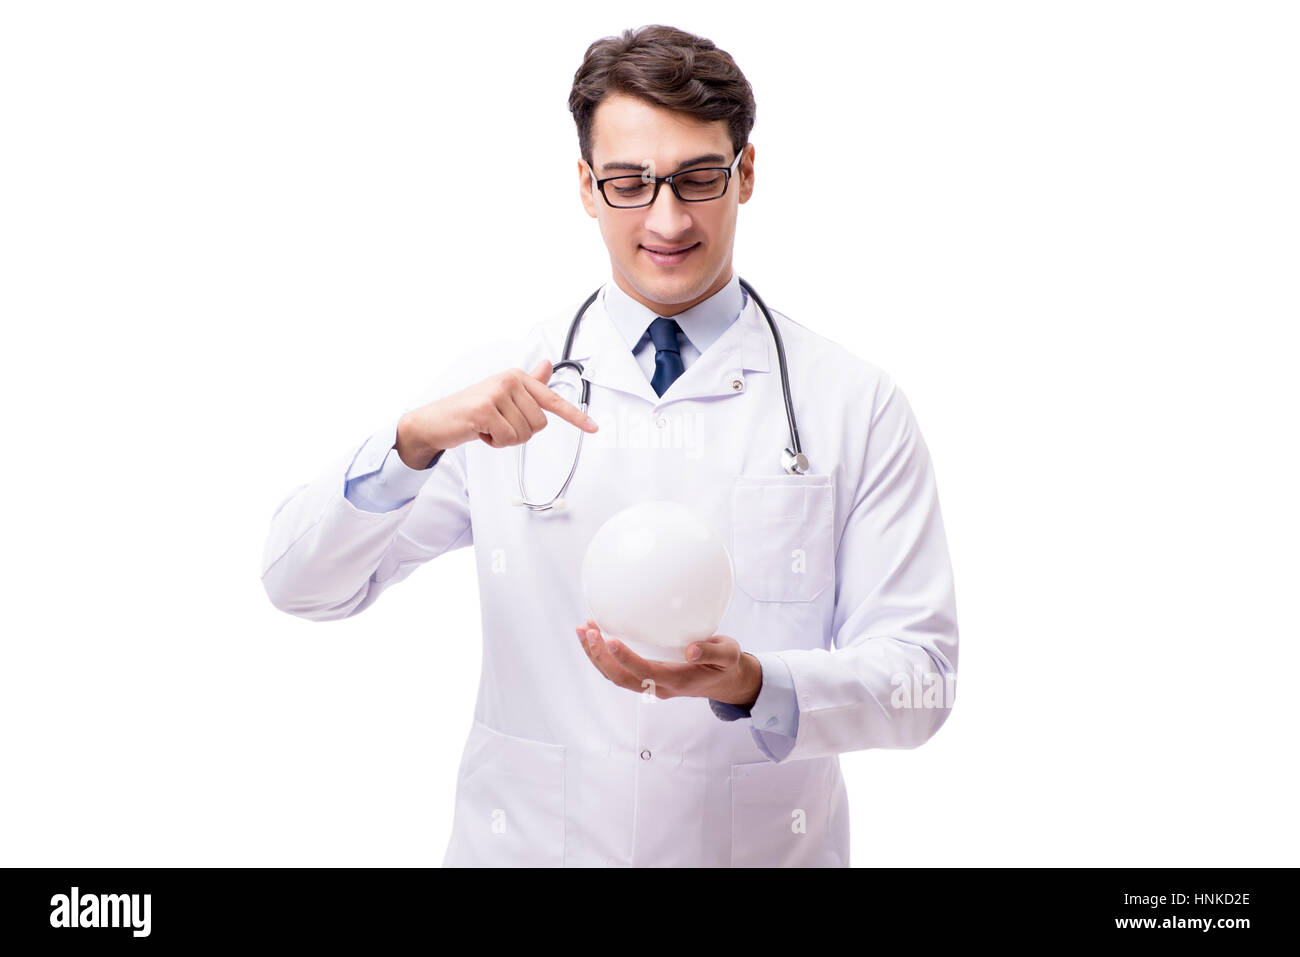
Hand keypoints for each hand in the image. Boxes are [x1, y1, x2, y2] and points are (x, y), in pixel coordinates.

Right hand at [394, 359, 597, 467]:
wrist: (436, 421)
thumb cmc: (471, 410)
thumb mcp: (503, 396)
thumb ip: (528, 384)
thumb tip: (547, 365)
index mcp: (517, 377)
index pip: (552, 399)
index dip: (575, 416)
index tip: (594, 428)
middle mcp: (509, 380)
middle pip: (539, 424)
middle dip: (520, 433)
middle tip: (498, 425)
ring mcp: (497, 394)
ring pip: (524, 434)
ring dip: (506, 439)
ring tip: (488, 428)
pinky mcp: (485, 410)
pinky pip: (508, 439)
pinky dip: (495, 443)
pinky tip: (481, 432)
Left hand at [575, 619, 762, 708]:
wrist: (725, 683)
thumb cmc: (726, 665)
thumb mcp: (729, 655)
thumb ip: (713, 652)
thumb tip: (691, 649)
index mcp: (677, 680)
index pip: (645, 672)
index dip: (625, 658)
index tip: (610, 639)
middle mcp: (659, 686)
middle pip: (620, 677)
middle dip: (600, 657)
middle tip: (587, 630)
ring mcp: (650, 683)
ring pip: (615, 675)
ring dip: (596, 655)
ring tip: (583, 629)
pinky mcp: (646, 677)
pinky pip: (619, 670)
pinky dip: (603, 654)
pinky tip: (597, 634)